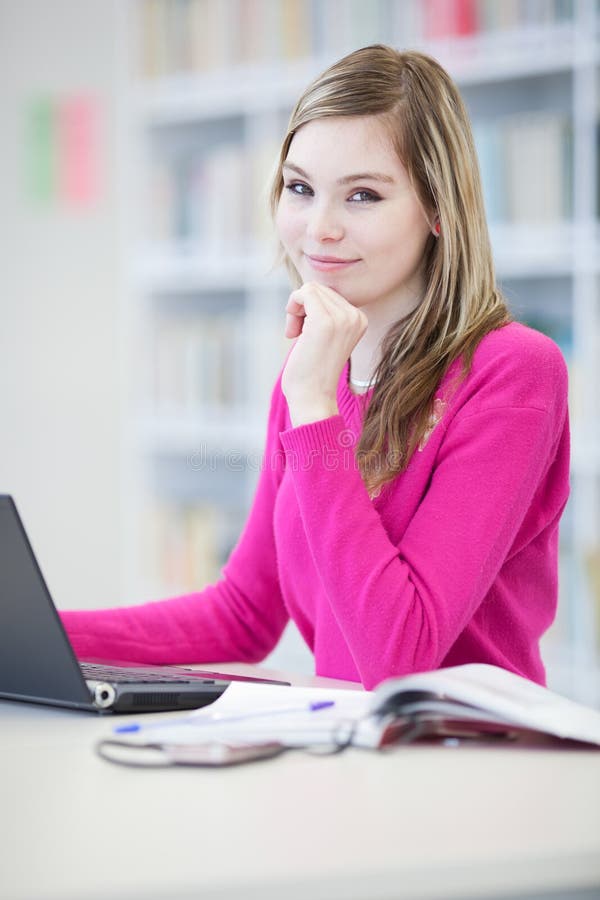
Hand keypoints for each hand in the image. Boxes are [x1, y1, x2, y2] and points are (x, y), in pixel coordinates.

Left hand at [281, 282, 367, 426]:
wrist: (313, 398)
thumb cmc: (312, 371)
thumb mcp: (326, 336)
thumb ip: (325, 312)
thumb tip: (309, 288)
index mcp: (359, 319)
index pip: (328, 293)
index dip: (309, 309)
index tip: (304, 332)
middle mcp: (355, 317)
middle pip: (319, 288)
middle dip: (301, 307)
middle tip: (296, 333)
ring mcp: (342, 318)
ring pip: (310, 289)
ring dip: (295, 309)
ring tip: (295, 334)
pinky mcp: (324, 321)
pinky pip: (303, 293)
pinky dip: (292, 307)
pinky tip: (292, 333)